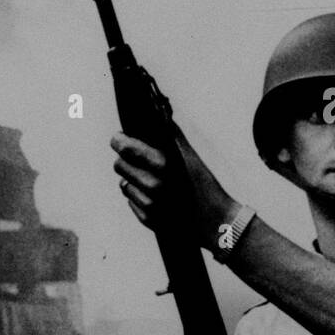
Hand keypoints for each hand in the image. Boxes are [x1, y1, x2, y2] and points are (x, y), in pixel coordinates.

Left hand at [111, 127, 236, 249]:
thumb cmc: (204, 184)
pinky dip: (139, 197)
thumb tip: (156, 112)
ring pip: (123, 184)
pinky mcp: (147, 219)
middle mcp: (154, 185)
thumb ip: (170, 135)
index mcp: (164, 164)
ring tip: (154, 181)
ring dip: (133, 180)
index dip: (118, 141)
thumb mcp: (190, 157)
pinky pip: (130, 201)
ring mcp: (149, 204)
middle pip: (118, 165)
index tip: (119, 138)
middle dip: (125, 160)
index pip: (125, 148)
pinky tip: (157, 198)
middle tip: (138, 160)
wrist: (216, 221)